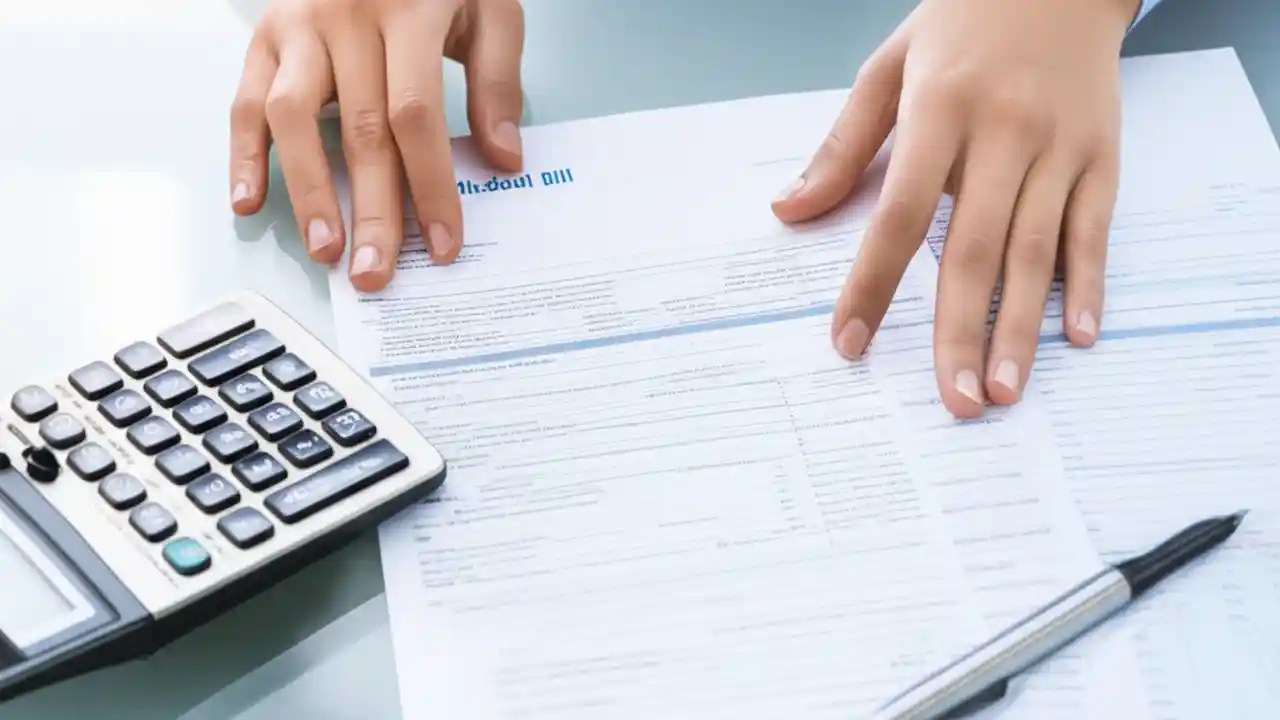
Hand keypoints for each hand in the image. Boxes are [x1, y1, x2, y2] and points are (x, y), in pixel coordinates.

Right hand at [230, 0, 524, 290]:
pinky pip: (244, 100)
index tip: (443, 243)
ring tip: (325, 252)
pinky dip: (243, 154)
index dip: (430, 185)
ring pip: (292, 118)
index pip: (416, 116)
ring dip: (307, 192)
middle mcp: (346, 15)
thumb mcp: (490, 7)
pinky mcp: (264, 34)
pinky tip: (249, 202)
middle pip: (359, 130)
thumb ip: (498, 80)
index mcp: (409, 9)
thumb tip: (505, 159)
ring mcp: (297, 24)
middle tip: (375, 273)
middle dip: (369, 211)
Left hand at [773, 0, 1137, 417]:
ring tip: (1001, 391)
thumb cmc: (962, 22)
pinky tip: (1077, 337)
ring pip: (1037, 252)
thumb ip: (842, 145)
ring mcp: (1059, 147)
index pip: (899, 214)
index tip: (849, 342)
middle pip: (975, 249)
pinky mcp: (1103, 155)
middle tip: (952, 402)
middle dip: (959, 332)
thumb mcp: (889, 66)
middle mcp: (1003, 133)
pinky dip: (1089, 285)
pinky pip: (1094, 230)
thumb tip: (789, 211)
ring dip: (1020, 328)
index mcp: (939, 111)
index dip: (873, 284)